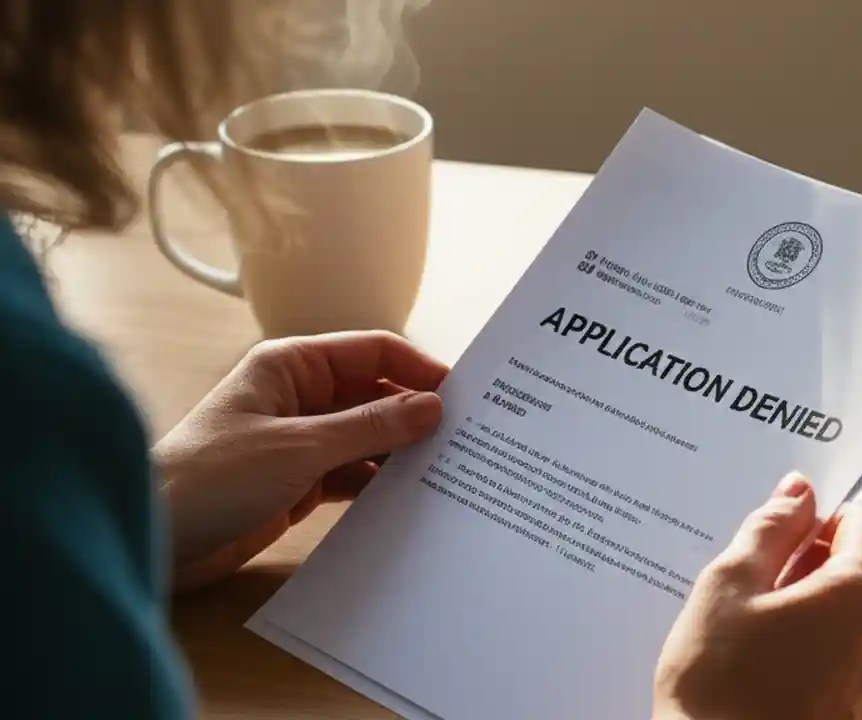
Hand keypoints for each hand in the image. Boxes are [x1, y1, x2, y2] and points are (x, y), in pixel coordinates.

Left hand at [154, 331, 447, 592]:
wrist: (154, 539)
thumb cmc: (212, 477)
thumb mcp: (299, 447)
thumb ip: (370, 427)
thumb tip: (433, 406)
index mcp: (292, 365)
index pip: (371, 352)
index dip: (418, 368)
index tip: (462, 395)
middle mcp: (299, 396)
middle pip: (374, 394)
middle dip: (414, 414)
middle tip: (466, 438)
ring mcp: (300, 440)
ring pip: (367, 437)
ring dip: (399, 452)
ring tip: (448, 471)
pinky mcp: (298, 481)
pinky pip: (352, 474)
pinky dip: (378, 484)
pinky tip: (410, 498)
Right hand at [653, 473, 861, 719]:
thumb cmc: (716, 686)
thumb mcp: (728, 585)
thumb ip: (770, 528)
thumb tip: (799, 492)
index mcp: (861, 596)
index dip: (823, 519)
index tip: (781, 537)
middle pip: (861, 572)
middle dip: (811, 567)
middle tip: (752, 589)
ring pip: (851, 619)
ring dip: (810, 611)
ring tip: (751, 634)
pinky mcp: (860, 717)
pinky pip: (846, 661)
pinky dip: (813, 651)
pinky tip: (763, 667)